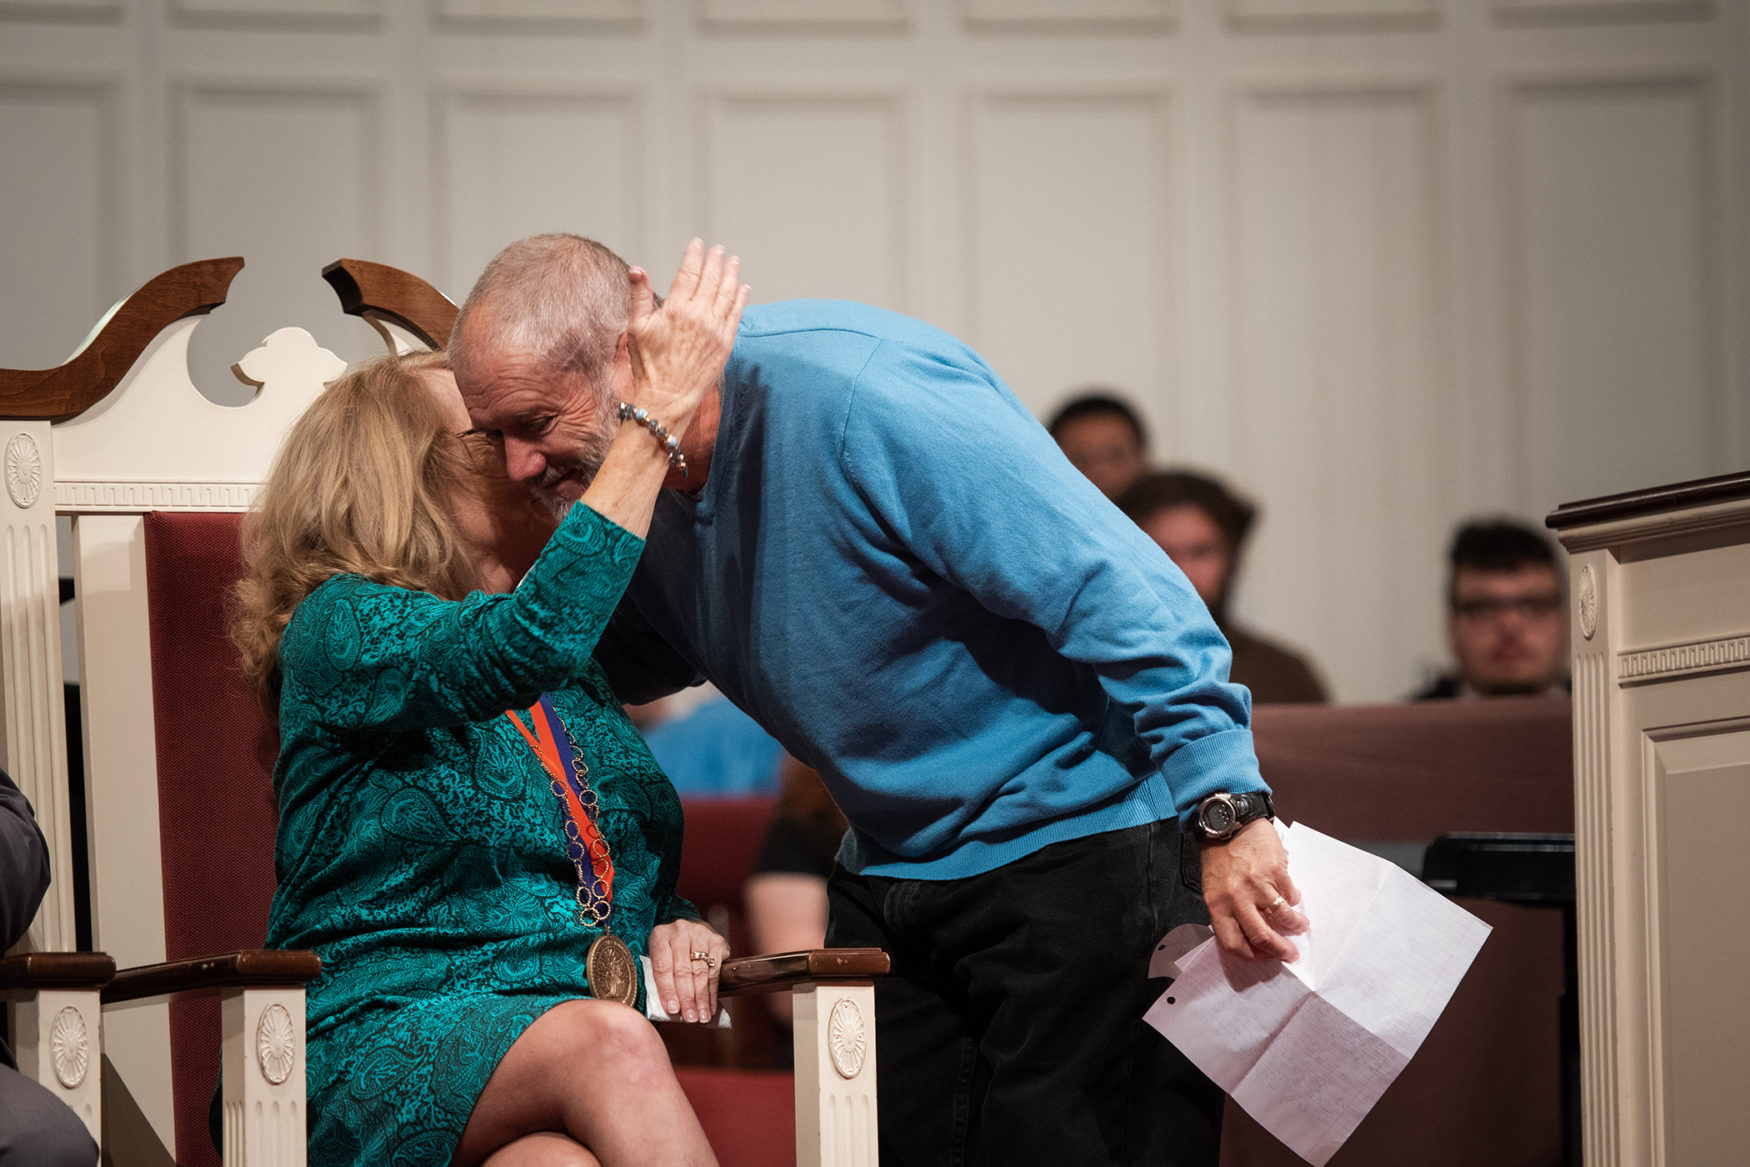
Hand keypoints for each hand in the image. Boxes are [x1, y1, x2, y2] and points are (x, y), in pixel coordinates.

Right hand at [624, 239, 749, 434]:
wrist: (668, 397)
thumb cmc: (649, 365)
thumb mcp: (637, 328)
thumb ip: (640, 296)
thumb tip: (636, 269)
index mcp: (676, 309)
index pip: (689, 273)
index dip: (694, 255)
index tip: (697, 244)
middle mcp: (699, 316)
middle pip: (711, 279)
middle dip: (716, 261)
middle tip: (719, 249)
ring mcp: (715, 329)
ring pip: (727, 293)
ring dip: (732, 275)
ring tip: (733, 261)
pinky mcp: (726, 343)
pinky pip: (737, 314)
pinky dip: (742, 299)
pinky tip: (744, 288)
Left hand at [647, 919, 730, 1023]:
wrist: (690, 932)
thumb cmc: (670, 952)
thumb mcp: (659, 959)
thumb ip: (660, 981)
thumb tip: (671, 1012)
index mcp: (660, 936)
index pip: (662, 967)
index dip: (667, 990)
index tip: (673, 1010)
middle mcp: (680, 931)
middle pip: (683, 970)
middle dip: (687, 998)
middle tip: (690, 1018)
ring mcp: (700, 934)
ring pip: (701, 972)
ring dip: (701, 998)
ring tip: (702, 1017)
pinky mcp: (717, 941)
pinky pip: (715, 971)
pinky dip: (712, 992)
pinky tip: (711, 1007)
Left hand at [1199, 818, 1307, 961]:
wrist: (1228, 822)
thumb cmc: (1219, 855)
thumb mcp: (1214, 886)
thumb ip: (1229, 910)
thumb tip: (1252, 934)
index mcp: (1217, 904)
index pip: (1233, 943)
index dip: (1252, 956)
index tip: (1264, 957)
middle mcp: (1236, 898)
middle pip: (1261, 936)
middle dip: (1280, 951)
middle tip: (1291, 954)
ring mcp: (1257, 884)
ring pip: (1282, 917)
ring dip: (1296, 925)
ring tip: (1301, 925)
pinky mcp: (1275, 871)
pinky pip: (1290, 894)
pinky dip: (1294, 899)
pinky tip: (1293, 897)